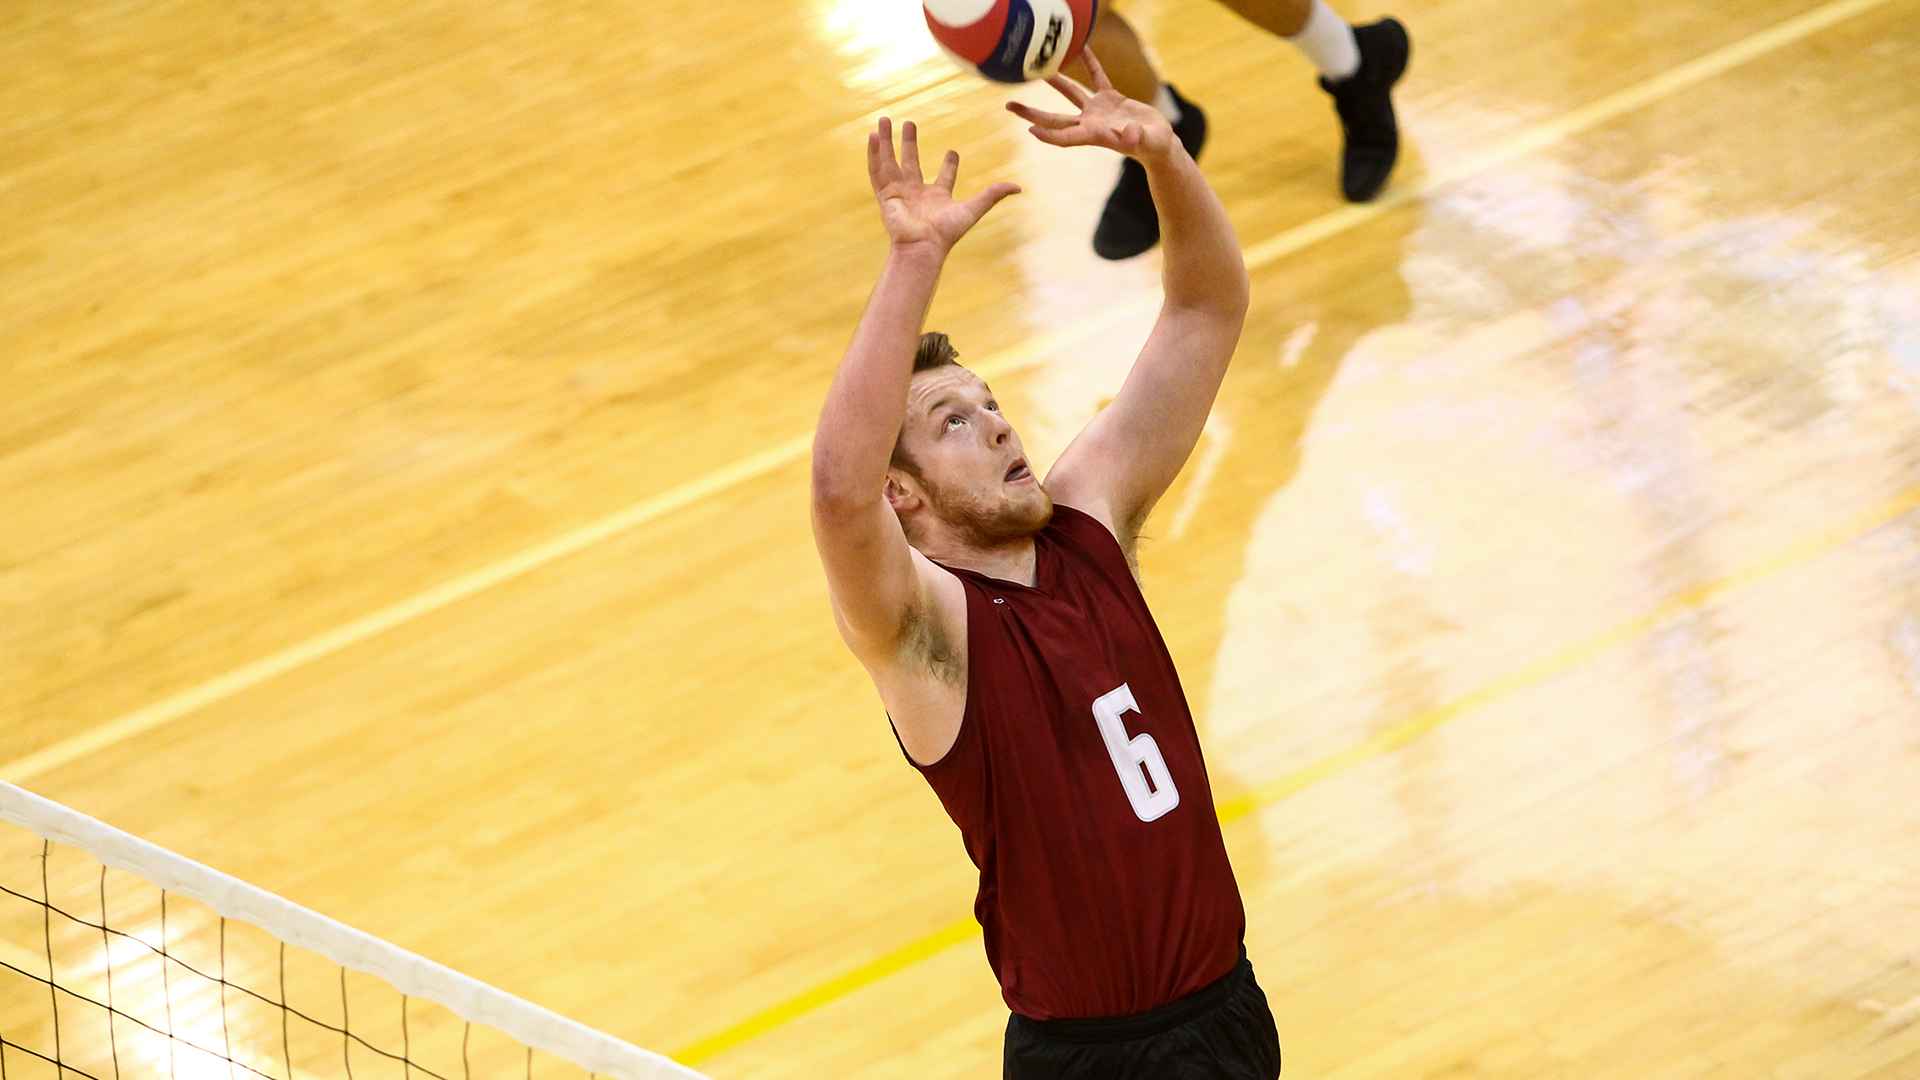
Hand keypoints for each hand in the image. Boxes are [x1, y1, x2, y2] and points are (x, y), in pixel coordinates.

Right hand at [868, 117, 1019, 252]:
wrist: (922, 246)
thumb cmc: (946, 233)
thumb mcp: (973, 209)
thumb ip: (992, 196)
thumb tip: (1019, 187)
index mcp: (938, 197)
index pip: (945, 177)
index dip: (950, 164)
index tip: (954, 152)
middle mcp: (917, 193)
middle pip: (911, 162)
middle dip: (909, 143)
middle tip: (909, 123)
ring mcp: (899, 193)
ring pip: (889, 161)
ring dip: (886, 141)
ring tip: (883, 120)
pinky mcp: (885, 195)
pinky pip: (876, 170)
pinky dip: (873, 153)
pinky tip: (872, 136)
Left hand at [1005, 49, 1174, 161]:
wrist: (1159, 144)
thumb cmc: (1154, 147)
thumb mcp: (1148, 143)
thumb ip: (1136, 138)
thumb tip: (1128, 134)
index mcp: (1095, 135)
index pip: (1066, 136)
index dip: (1049, 135)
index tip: (1030, 129)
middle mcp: (1090, 123)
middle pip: (1054, 118)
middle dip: (1032, 113)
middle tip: (1008, 106)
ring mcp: (1098, 111)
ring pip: (1070, 93)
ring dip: (1054, 81)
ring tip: (1037, 69)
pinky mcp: (1110, 99)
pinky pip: (1096, 77)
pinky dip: (1090, 62)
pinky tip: (1082, 46)